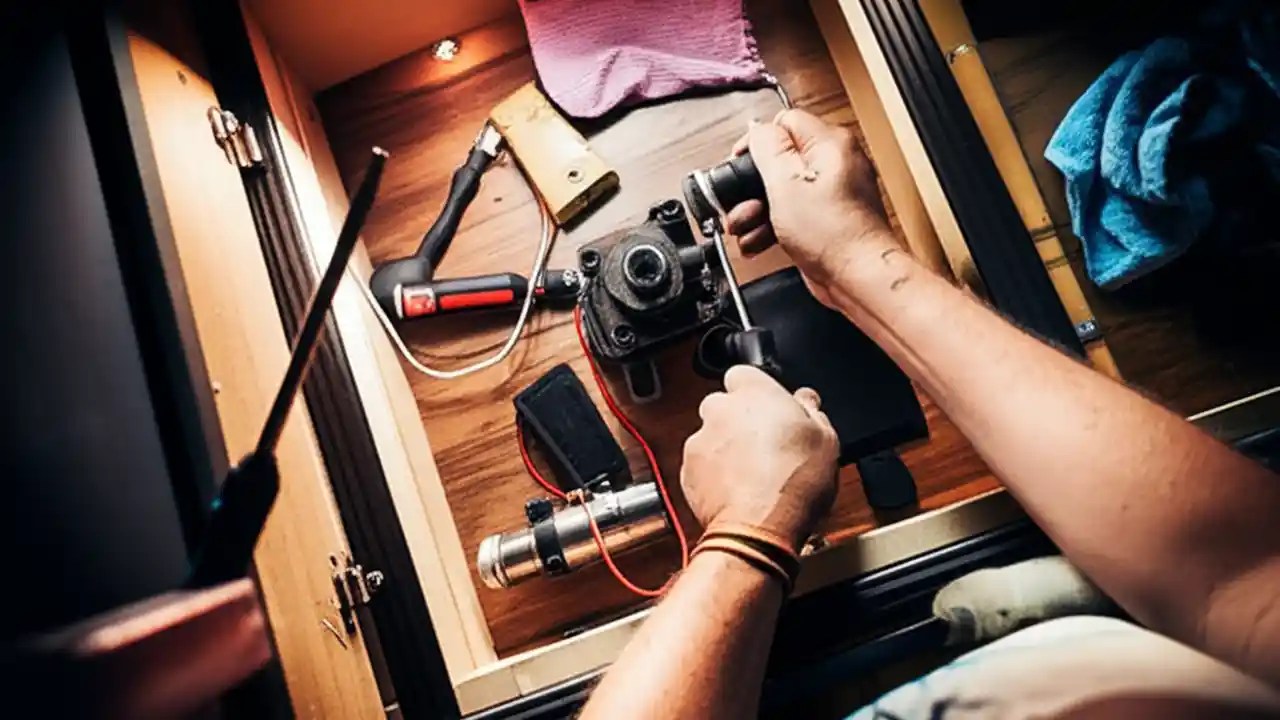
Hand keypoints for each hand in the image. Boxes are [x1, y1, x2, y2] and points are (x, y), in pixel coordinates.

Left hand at [681, 366, 838, 549]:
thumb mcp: (826, 439)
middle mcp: (720, 409)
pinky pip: (701, 464)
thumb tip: (807, 400)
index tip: (771, 409)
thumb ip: (812, 409)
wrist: (758, 528)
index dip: (758, 392)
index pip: (745, 373)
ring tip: (754, 473)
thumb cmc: (793, 484)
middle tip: (766, 444)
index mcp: (754, 391)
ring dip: (726, 448)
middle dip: (740, 420)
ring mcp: (700, 439)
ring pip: (711, 435)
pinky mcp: (687, 470)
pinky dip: (714, 473)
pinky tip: (739, 489)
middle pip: (725, 404)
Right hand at [726, 109, 895, 305]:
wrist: (858, 277)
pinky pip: (792, 213)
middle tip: (743, 204)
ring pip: (781, 191)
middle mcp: (834, 163)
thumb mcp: (786, 183)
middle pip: (779, 160)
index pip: (784, 123)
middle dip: (752, 187)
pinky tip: (759, 241)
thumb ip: (768, 147)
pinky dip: (772, 226)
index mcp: (830, 144)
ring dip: (757, 212)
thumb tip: (757, 130)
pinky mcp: (827, 218)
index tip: (740, 164)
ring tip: (747, 228)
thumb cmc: (835, 234)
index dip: (756, 143)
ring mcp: (832, 192)